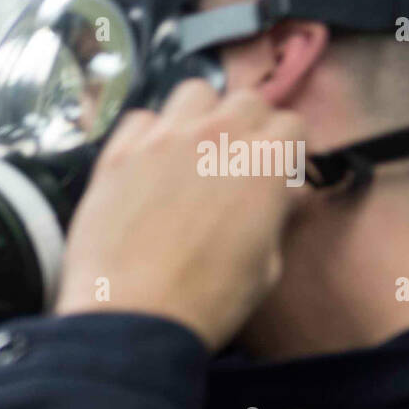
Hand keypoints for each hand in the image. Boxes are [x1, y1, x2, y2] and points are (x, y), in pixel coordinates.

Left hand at [54, 81, 309, 350]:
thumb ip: (276, 216)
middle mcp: (215, 137)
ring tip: (191, 150)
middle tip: (235, 161)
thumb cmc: (206, 300)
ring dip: (200, 115)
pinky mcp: (117, 153)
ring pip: (193, 93)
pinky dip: (149, 133)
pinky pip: (140, 118)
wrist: (132, 315)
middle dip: (248, 125)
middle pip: (245, 100)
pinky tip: (147, 164)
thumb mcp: (266, 265)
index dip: (285, 149)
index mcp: (264, 161)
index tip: (275, 170)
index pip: (290, 124)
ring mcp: (162, 139)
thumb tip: (286, 194)